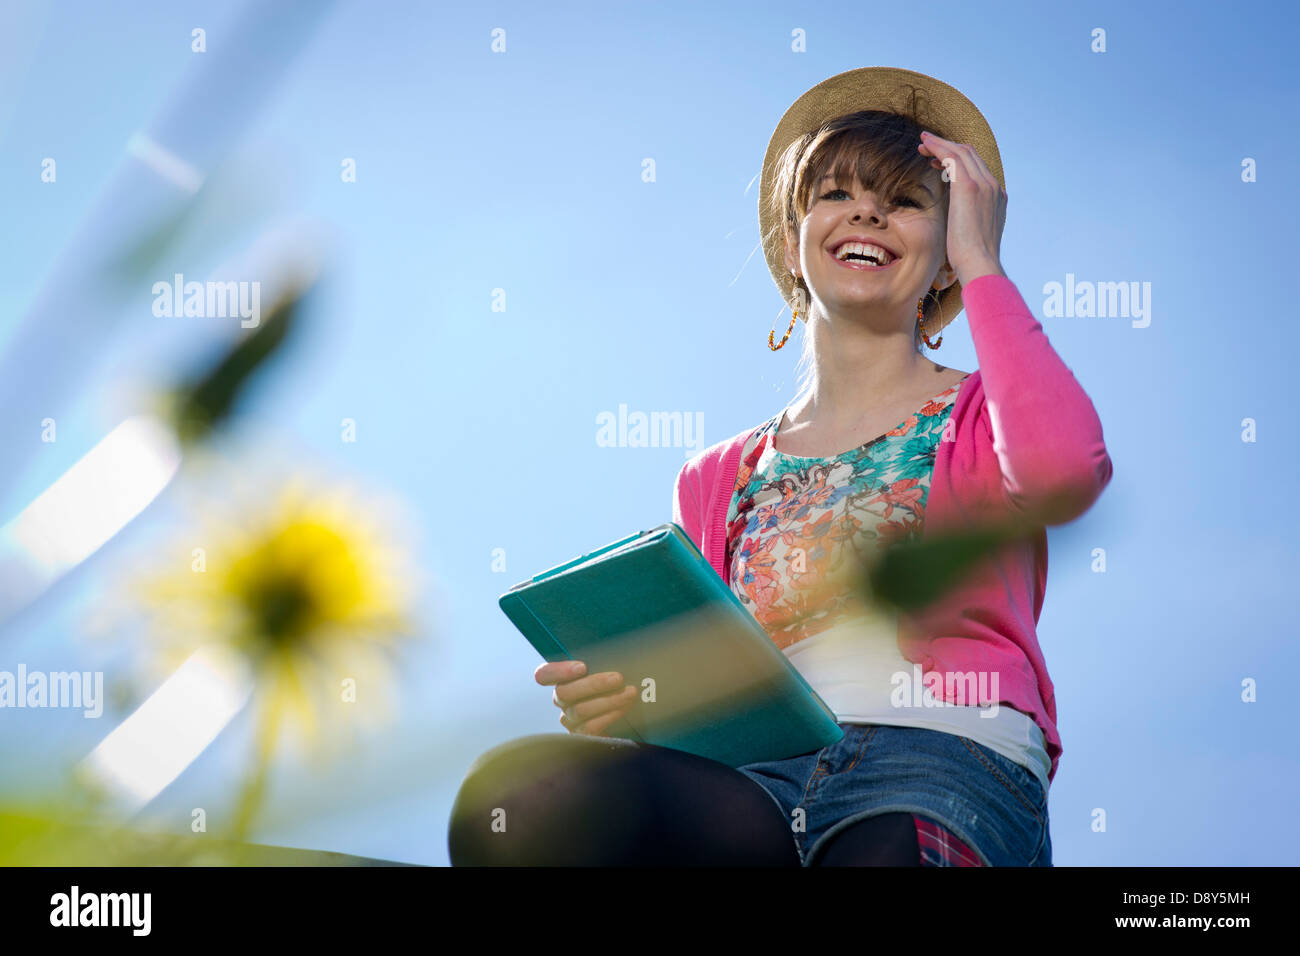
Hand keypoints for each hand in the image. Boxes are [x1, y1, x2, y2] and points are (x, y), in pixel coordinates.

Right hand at [534, 660, 637, 735]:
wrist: (632, 717)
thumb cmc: (618, 686)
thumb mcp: (609, 672)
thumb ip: (603, 663)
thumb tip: (615, 655)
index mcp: (563, 680)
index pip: (545, 674)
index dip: (558, 671)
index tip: (582, 667)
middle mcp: (563, 701)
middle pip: (564, 692)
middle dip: (593, 684)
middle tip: (618, 678)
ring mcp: (571, 721)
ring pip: (580, 710)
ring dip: (609, 700)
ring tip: (630, 692)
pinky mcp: (583, 737)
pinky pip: (590, 727)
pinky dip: (610, 715)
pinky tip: (625, 708)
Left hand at [917, 130, 1006, 284]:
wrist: (980, 265)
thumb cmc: (972, 259)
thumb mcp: (974, 236)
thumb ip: (969, 221)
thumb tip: (959, 223)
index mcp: (996, 197)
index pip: (977, 168)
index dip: (957, 160)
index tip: (938, 162)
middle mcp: (993, 186)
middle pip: (971, 155)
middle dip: (947, 147)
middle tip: (927, 147)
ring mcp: (984, 184)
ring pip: (961, 152)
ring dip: (940, 144)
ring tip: (922, 143)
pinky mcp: (969, 187)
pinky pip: (952, 157)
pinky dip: (938, 148)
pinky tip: (925, 147)